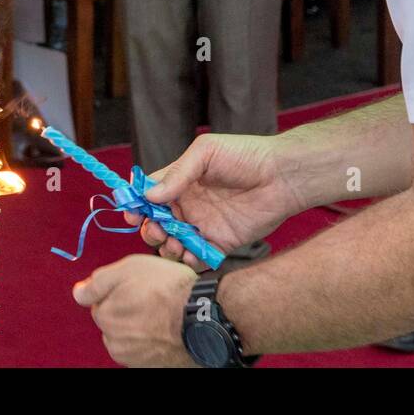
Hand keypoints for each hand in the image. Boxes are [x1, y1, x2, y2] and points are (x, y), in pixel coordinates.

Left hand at [73, 255, 196, 366]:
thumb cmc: (167, 288)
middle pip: (115, 321)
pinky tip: (166, 328)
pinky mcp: (151, 366)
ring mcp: (133, 358)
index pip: (101, 302)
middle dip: (127, 310)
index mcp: (105, 317)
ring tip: (161, 313)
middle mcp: (114, 342)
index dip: (120, 290)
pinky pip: (145, 349)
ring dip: (139, 326)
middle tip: (151, 297)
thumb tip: (78, 293)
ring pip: (129, 336)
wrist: (201, 316)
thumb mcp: (129, 268)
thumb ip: (98, 282)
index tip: (138, 286)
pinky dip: (151, 340)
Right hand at [134, 133, 304, 268]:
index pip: (151, 193)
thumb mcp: (206, 153)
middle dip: (150, 229)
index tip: (131, 213)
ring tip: (174, 244)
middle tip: (156, 231)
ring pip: (173, 243)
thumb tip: (148, 195)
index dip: (137, 204)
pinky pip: (196, 257)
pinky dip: (188, 261)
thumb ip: (177, 174)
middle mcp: (189, 204)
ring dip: (166, 247)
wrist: (282, 177)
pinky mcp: (220, 243)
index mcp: (182, 180)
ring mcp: (203, 225)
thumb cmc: (245, 155)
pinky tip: (190, 255)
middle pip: (157, 222)